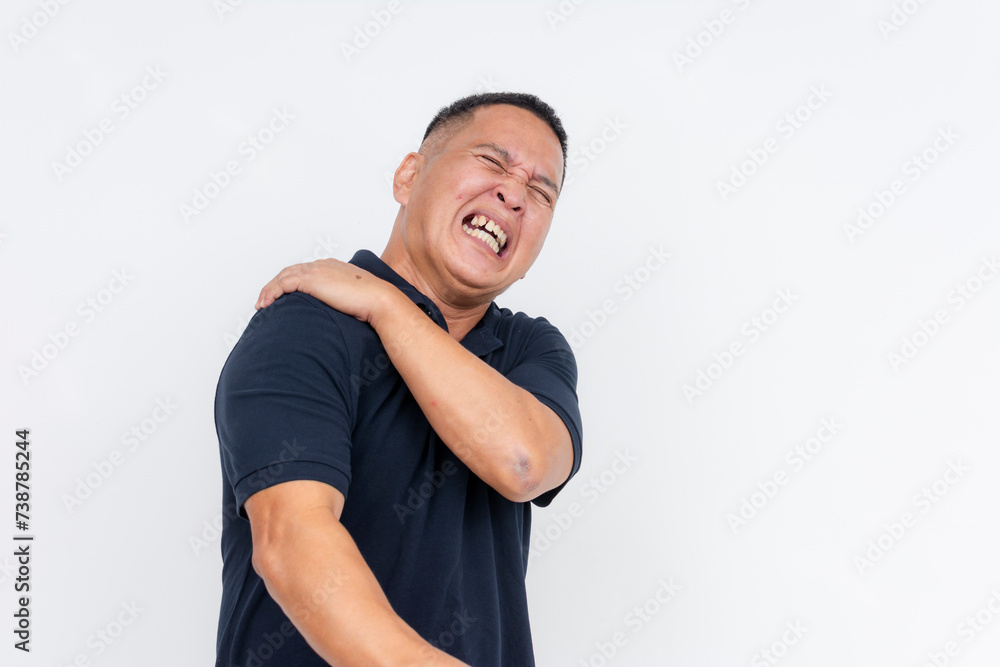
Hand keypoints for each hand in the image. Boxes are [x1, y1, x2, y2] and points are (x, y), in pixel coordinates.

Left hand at [255, 258, 393, 325]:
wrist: (379, 300)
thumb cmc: (372, 304)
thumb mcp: (353, 300)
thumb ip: (342, 300)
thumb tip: (339, 314)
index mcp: (333, 267)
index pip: (304, 271)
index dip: (290, 283)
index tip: (282, 297)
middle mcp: (323, 265)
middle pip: (290, 272)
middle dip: (275, 285)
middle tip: (266, 301)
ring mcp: (317, 271)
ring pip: (283, 276)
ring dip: (269, 290)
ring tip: (262, 305)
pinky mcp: (311, 280)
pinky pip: (283, 284)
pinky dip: (271, 292)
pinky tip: (266, 304)